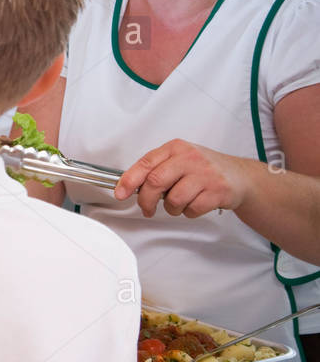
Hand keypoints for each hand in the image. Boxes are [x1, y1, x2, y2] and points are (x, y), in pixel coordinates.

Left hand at [114, 139, 249, 217]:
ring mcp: (205, 174)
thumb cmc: (204, 169)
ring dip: (172, 208)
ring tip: (180, 203)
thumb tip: (129, 186)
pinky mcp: (218, 190)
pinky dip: (189, 212)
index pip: (146, 163)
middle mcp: (190, 157)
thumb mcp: (179, 160)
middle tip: (146, 209)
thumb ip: (156, 169)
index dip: (129, 180)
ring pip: (174, 199)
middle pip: (156, 181)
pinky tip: (195, 204)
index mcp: (175, 148)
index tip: (120, 193)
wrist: (240, 176)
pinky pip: (192, 209)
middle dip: (146, 200)